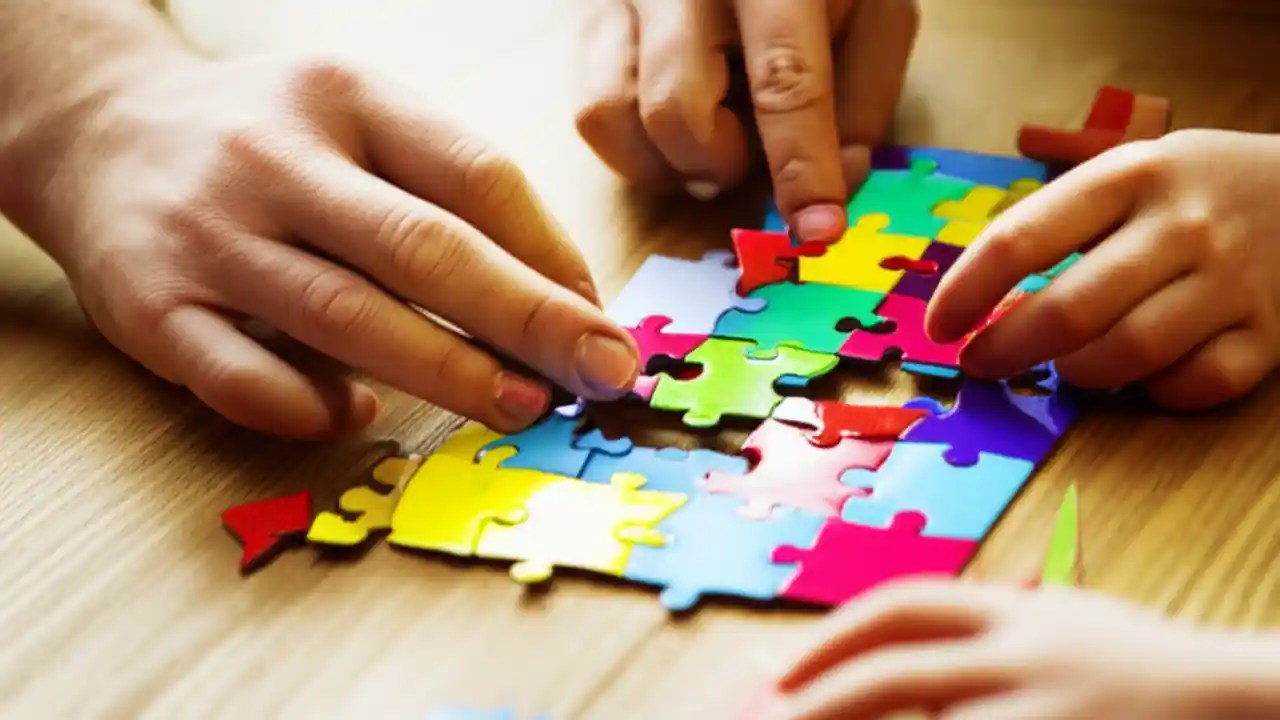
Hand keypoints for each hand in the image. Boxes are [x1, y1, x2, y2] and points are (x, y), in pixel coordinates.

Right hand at [1, 54, 638, 437]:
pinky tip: (356, 416)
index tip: (601, 321)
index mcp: (347, 99)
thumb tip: (558, 299)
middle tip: (599, 376)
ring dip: (447, 372)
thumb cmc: (271, 141)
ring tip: (521, 406)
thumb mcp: (360, 120)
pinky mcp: (152, 308)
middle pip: (422, 248)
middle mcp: (277, 160)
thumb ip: (445, 193)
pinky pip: (242, 378)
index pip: (475, 176)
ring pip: (344, 316)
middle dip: (527, 320)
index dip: (551, 256)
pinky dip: (310, 408)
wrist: (101, 132)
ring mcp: (210, 234)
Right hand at [574, 0, 918, 242]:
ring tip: (706, 144)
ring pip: (611, 115)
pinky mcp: (591, 20)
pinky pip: (590, 110)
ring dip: (666, 163)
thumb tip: (842, 178)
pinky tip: (671, 130)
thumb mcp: (871, 18)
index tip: (817, 229)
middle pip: (676, 112)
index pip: (784, 83)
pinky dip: (633, 148)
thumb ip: (865, 98)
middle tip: (743, 155)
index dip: (801, 167)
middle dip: (716, 162)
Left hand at [766, 581, 1279, 719]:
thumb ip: (989, 616)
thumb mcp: (1063, 616)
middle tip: (774, 718)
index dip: (834, 635)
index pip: (902, 605)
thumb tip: (897, 636)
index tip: (785, 669)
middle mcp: (1022, 655)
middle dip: (822, 699)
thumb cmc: (1140, 661)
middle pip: (895, 672)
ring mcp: (1040, 712)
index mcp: (1013, 611)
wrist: (1239, 703)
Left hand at [928, 129, 1279, 409]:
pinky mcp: (1272, 333)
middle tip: (981, 363)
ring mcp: (1233, 280)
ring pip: (1128, 354)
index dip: (965, 292)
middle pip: (1070, 311)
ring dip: (1079, 374)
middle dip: (1008, 348)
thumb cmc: (1194, 190)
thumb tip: (971, 301)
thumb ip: (1062, 225)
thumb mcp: (1129, 175)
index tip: (938, 327)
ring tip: (1064, 367)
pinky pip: (1195, 384)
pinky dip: (1156, 392)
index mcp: (1130, 175)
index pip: (1022, 239)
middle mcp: (1182, 225)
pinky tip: (1142, 378)